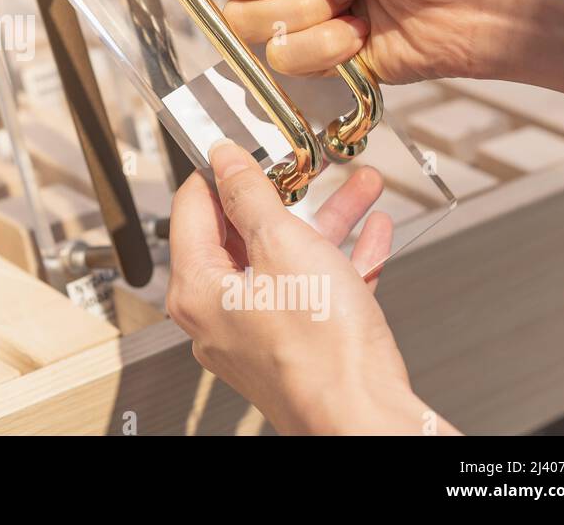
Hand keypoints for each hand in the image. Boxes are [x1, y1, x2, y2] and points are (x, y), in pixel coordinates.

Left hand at [166, 138, 456, 434]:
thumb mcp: (283, 245)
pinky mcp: (296, 346)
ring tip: (358, 188)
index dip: (219, 170)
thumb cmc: (321, 351)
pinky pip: (312, 290)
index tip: (243, 146)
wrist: (366, 416)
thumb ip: (251, 195)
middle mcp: (218, 316)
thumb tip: (227, 160)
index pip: (191, 209)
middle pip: (242, 234)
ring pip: (286, 259)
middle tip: (306, 165)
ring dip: (324, 220)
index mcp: (197, 290)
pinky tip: (371, 235)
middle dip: (286, 194)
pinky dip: (338, 260)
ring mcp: (257, 334)